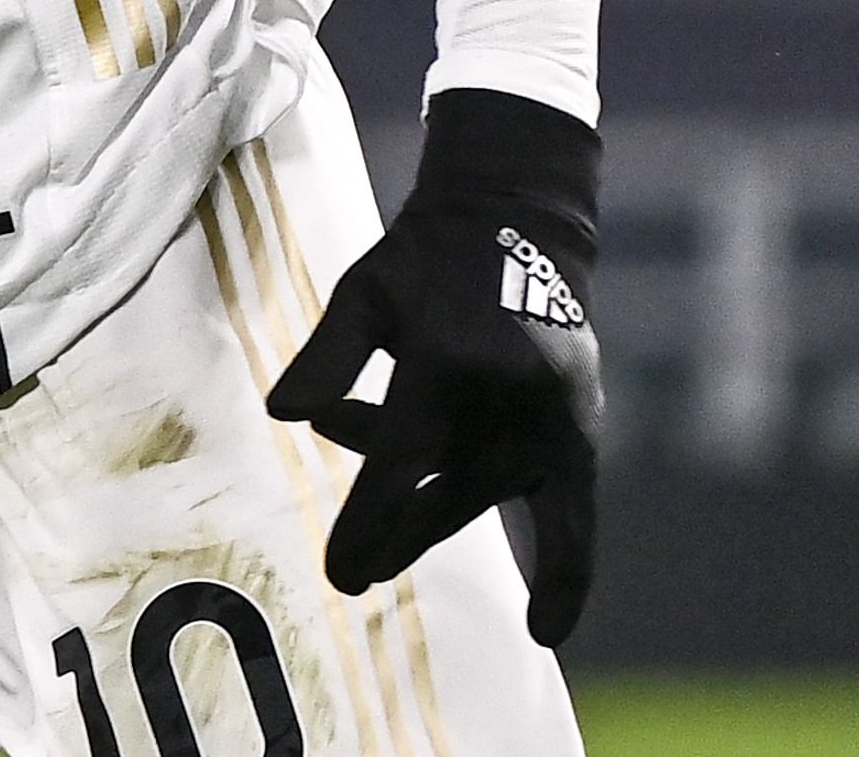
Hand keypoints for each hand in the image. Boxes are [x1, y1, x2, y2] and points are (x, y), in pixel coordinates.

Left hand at [266, 88, 605, 645]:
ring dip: (426, 524)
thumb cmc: (425, 262)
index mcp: (447, 366)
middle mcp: (504, 404)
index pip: (398, 464)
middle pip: (438, 495)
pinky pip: (575, 520)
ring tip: (377, 551)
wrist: (517, 229)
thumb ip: (326, 355)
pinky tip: (545, 629)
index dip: (367, 520)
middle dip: (389, 538)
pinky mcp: (578, 438)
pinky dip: (565, 573)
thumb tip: (281, 415)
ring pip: (478, 499)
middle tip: (346, 576)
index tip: (339, 568)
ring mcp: (547, 425)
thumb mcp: (364, 291)